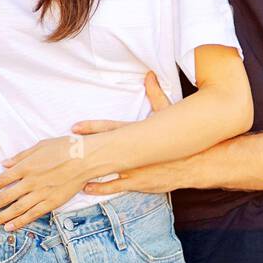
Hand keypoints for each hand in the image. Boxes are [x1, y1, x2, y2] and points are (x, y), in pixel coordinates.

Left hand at [0, 136, 92, 231]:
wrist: (87, 158)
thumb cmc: (66, 147)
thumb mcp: (41, 145)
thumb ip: (21, 156)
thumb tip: (4, 164)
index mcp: (25, 166)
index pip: (0, 180)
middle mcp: (30, 182)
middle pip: (4, 198)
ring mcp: (41, 193)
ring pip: (16, 209)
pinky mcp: (52, 202)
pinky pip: (33, 214)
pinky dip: (20, 222)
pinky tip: (9, 227)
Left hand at [73, 70, 185, 195]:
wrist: (197, 162)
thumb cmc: (180, 138)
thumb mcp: (168, 113)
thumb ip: (156, 94)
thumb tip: (149, 74)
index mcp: (137, 133)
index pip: (110, 129)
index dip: (91, 127)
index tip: (74, 127)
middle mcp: (133, 152)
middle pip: (103, 150)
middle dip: (83, 149)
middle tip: (65, 149)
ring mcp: (135, 169)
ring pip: (106, 170)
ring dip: (88, 170)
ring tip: (70, 171)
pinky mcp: (139, 183)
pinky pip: (115, 186)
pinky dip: (100, 187)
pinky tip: (87, 188)